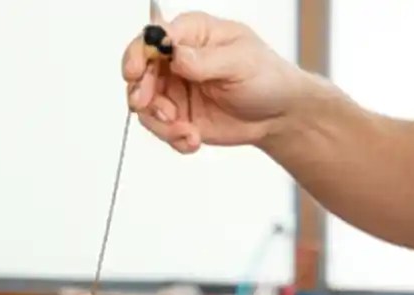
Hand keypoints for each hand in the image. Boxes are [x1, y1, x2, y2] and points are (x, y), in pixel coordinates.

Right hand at [124, 12, 309, 152]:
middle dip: (142, 94)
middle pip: (139, 72)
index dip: (139, 53)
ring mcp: (173, 89)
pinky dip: (172, 138)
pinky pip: (158, 128)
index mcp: (193, 34)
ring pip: (144, 105)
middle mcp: (176, 60)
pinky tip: (193, 139)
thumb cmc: (267, 78)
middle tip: (161, 111)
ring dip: (161, 123)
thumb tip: (177, 55)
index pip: (154, 36)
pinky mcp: (175, 116)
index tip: (135, 72)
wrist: (278, 115)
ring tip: (186, 131)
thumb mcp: (242, 62)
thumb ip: (206, 59)